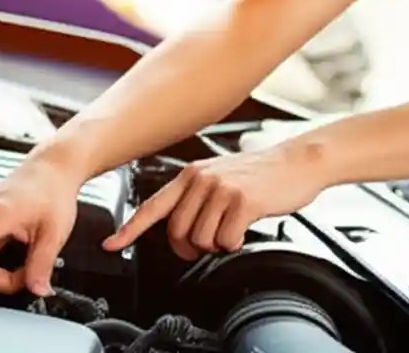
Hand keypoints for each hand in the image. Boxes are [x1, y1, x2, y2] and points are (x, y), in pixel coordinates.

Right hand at [0, 157, 82, 296]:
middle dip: (4, 279)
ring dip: (3, 269)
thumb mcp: (55, 233)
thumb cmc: (51, 191)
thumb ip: (41, 265)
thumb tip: (36, 290)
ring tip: (27, 250)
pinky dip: (0, 259)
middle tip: (32, 268)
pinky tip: (17, 245)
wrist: (51, 168)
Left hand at [103, 143, 323, 259]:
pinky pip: (226, 240)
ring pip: (202, 240)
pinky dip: (236, 242)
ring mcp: (221, 189)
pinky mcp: (242, 200)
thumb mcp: (218, 179)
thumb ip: (195, 199)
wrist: (297, 162)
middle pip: (178, 234)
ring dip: (218, 244)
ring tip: (233, 226)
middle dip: (192, 247)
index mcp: (190, 175)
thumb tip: (179, 233)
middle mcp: (200, 179)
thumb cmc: (260, 176)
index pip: (152, 207)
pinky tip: (245, 227)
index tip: (111, 244)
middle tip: (211, 241)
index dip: (130, 229)